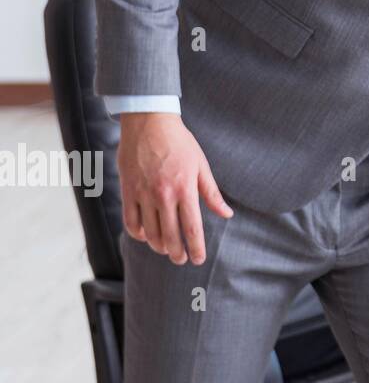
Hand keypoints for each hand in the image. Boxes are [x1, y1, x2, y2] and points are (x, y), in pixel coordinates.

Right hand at [118, 112, 232, 265]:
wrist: (149, 122)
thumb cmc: (180, 142)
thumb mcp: (201, 165)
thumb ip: (212, 193)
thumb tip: (227, 214)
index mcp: (185, 188)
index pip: (192, 228)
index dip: (196, 247)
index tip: (199, 259)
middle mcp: (163, 195)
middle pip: (170, 235)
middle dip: (177, 252)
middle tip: (183, 259)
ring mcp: (143, 194)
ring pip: (149, 233)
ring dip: (159, 246)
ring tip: (166, 250)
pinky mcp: (127, 191)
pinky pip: (131, 221)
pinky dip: (138, 234)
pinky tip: (146, 236)